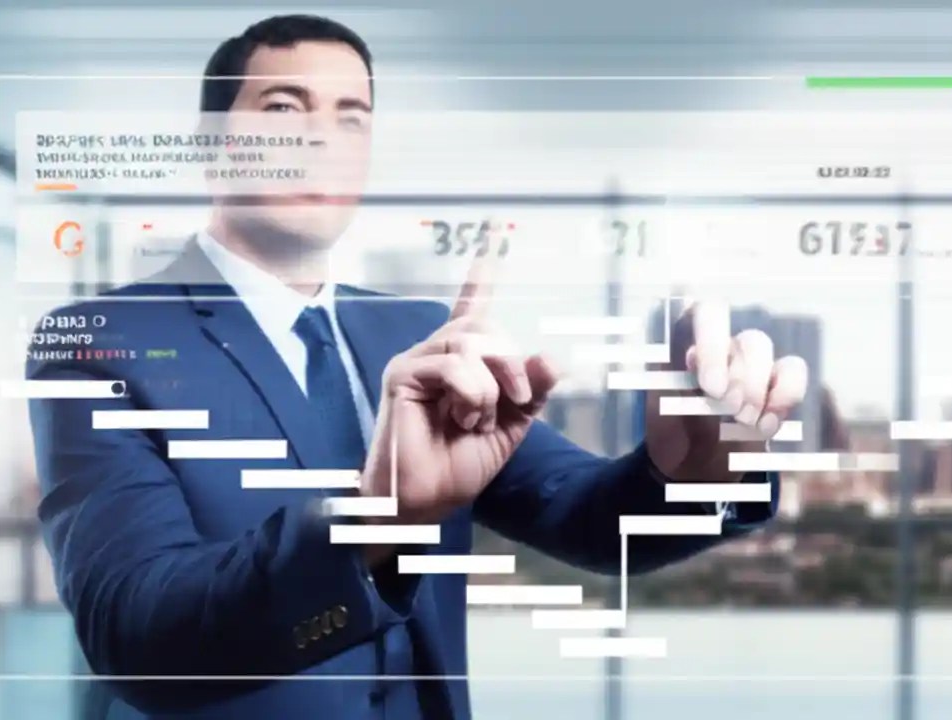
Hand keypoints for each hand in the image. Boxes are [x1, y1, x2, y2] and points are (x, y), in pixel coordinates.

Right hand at [359, 251, 557, 559]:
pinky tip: (461, 419)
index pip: (473, 307)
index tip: (492, 233)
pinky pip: (454, 364)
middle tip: (516, 402)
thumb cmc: (458, 466)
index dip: (482, 272)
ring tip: (479, 419)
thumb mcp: (510, 428)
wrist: (423, 503)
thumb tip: (549, 359)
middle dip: (512, 364)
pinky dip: (472, 394)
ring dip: (493, 385)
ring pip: (473, 342)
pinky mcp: (402, 374)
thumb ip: (531, 394)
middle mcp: (436, 353)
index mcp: (461, 363)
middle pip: (486, 326)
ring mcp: (416, 360)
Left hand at [644, 300, 807, 481]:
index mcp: (686, 348)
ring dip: (757, 388)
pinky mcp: (776, 383)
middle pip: (744, 338)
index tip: (712, 388)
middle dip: (743, 378)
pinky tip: (767, 425)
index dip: (714, 343)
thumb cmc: (678, 441)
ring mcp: (750, 363)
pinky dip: (785, 396)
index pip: (705, 314)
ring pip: (763, 349)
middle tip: (732, 413)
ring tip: (746, 424)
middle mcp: (720, 347)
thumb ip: (684, 399)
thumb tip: (701, 371)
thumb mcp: (671, 428)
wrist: (695, 471)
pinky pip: (793, 370)